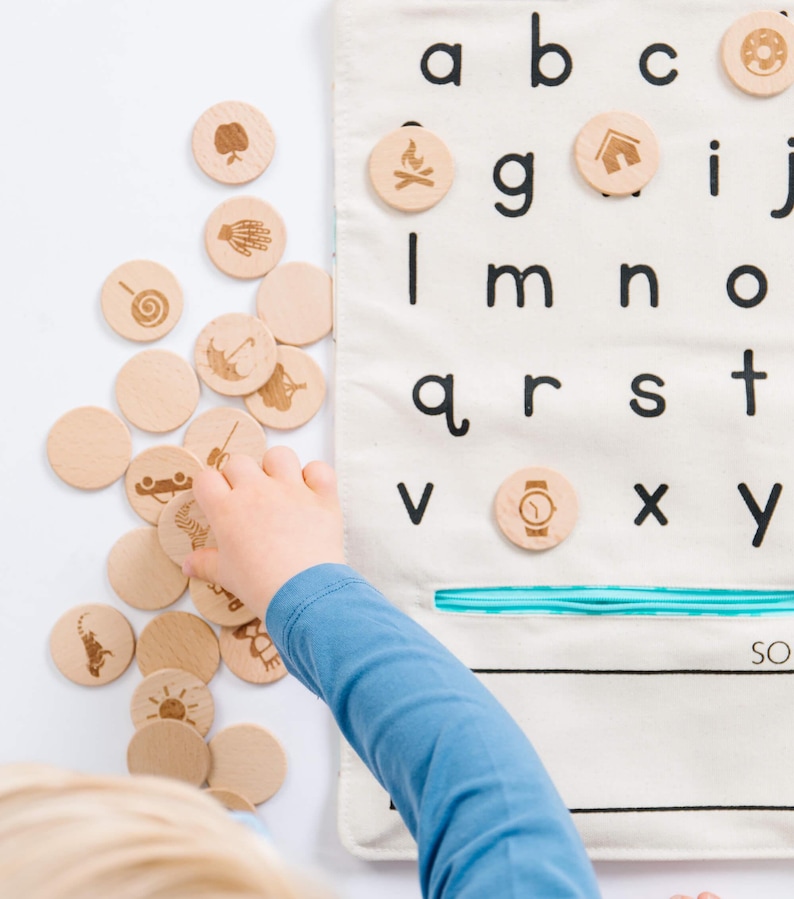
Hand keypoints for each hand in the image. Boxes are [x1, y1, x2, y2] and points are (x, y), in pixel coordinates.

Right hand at [182, 447, 344, 617]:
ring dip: (277, 468)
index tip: (217, 500)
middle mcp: (257, 492)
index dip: (210, 488)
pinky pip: (318, 469)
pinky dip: (316, 477)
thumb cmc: (260, 585)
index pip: (206, 478)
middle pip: (239, 462)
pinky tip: (311, 492)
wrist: (303, 592)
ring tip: (279, 489)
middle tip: (247, 500)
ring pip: (279, 456)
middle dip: (239, 476)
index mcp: (227, 509)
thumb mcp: (226, 576)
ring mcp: (291, 490)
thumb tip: (188, 564)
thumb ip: (205, 564)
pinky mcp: (321, 496)